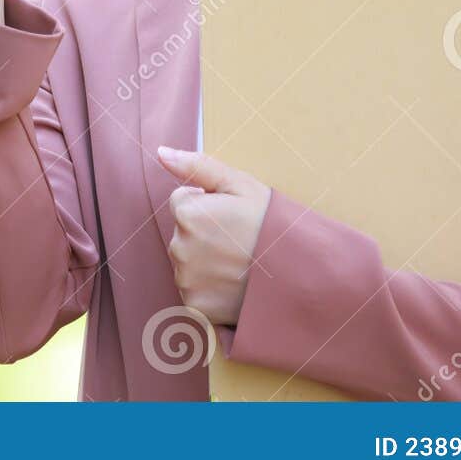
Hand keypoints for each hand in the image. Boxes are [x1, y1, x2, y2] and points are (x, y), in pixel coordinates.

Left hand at [156, 145, 273, 326]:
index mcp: (187, 213)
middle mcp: (179, 247)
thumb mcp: (239, 185)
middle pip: (181, 233)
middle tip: (237, 240)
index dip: (206, 204)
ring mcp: (186, 280)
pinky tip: (232, 284)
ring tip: (237, 262)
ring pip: (186, 262)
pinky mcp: (195, 307)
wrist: (300, 274)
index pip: (180, 202)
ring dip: (204, 261)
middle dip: (202, 233)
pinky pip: (193, 290)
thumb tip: (160, 152)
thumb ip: (196, 166)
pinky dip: (208, 288)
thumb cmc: (271, 224)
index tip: (230, 216)